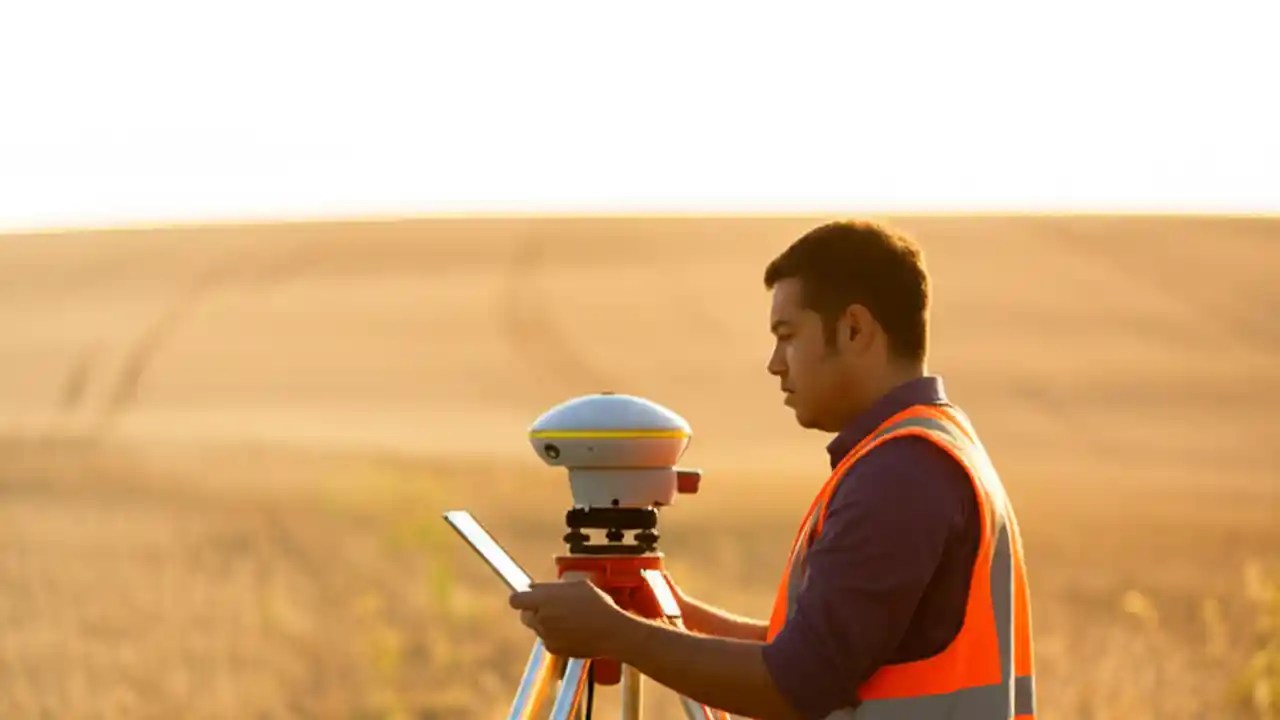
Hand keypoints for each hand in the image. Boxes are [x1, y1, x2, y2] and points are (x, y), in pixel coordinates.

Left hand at [508, 580, 630, 657]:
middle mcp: (541, 617)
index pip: (515, 599)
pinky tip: (573, 631)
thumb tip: (537, 589)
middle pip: (524, 615)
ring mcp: (546, 635)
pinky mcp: (554, 649)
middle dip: (534, 611)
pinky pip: (548, 640)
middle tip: (550, 607)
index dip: (522, 598)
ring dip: (546, 624)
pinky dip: (556, 637)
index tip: (528, 596)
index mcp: (544, 599)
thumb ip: (553, 588)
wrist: (612, 631)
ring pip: (538, 628)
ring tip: (568, 619)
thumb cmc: (598, 605)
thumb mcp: (577, 585)